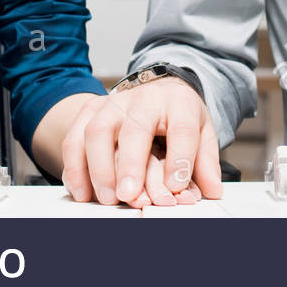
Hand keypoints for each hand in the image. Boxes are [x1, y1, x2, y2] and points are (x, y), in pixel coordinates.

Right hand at [60, 77, 222, 204]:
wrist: (156, 88)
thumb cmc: (177, 115)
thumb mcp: (201, 132)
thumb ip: (205, 163)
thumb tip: (211, 190)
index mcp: (178, 103)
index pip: (181, 129)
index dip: (179, 159)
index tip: (176, 187)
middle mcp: (143, 99)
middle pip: (134, 128)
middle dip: (130, 164)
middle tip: (128, 194)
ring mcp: (113, 103)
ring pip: (98, 131)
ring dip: (98, 168)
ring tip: (107, 198)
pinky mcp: (90, 110)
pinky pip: (75, 137)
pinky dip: (74, 167)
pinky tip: (81, 191)